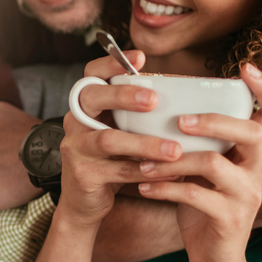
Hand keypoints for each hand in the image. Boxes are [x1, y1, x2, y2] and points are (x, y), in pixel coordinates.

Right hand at [58, 61, 181, 230]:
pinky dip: (145, 171)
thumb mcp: (120, 133)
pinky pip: (117, 171)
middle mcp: (75, 122)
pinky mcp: (83, 175)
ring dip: (143, 143)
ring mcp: (76, 148)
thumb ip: (138, 116)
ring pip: (107, 140)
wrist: (84, 205)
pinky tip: (168, 173)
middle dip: (123, 95)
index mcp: (86, 106)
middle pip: (92, 98)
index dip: (111, 62)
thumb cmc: (111, 161)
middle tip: (154, 100)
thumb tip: (186, 97)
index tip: (140, 57)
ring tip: (174, 149)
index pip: (91, 74)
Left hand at [138, 64, 261, 261]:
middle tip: (180, 120)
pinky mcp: (230, 219)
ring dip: (172, 159)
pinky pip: (194, 195)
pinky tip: (143, 186)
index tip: (245, 67)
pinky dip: (164, 188)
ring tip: (143, 162)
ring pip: (213, 164)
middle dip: (213, 121)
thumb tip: (166, 108)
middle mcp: (258, 171)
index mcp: (254, 154)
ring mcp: (247, 195)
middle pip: (250, 133)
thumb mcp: (204, 171)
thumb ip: (198, 143)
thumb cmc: (205, 207)